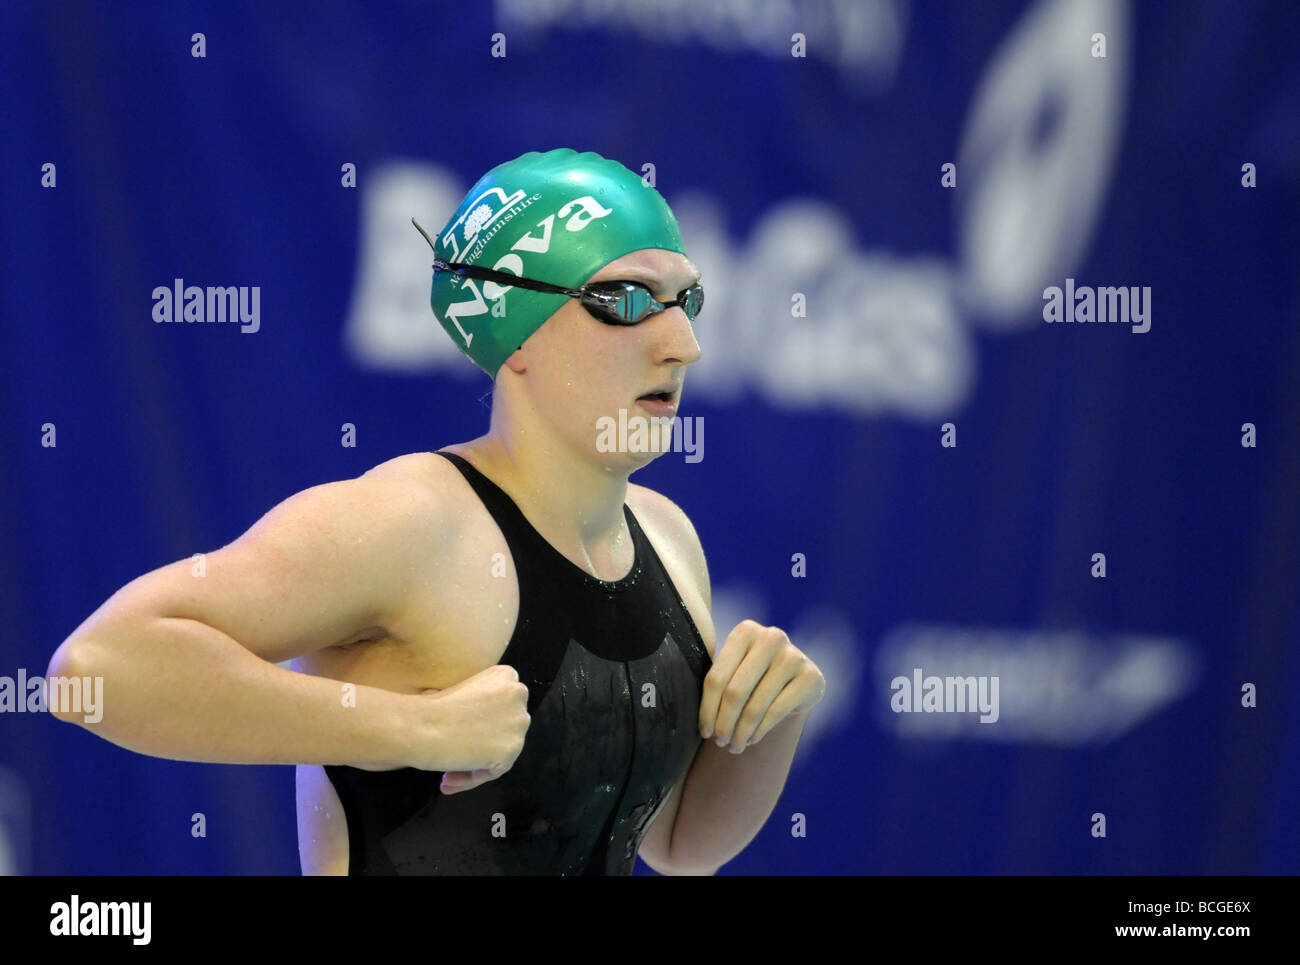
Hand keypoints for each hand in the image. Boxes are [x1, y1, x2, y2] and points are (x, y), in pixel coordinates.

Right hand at [409, 664, 529, 793]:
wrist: (421, 726)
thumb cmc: (429, 708)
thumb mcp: (460, 691)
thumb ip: (480, 703)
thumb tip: (481, 725)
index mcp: (505, 675)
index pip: (502, 706)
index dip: (482, 724)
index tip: (460, 733)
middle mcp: (518, 695)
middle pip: (504, 729)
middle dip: (480, 744)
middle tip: (452, 756)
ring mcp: (518, 723)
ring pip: (499, 751)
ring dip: (474, 764)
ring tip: (447, 775)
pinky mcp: (511, 750)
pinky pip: (493, 771)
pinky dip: (471, 778)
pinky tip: (447, 781)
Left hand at [699, 620, 824, 752]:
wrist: (794, 682)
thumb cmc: (751, 677)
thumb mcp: (733, 670)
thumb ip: (714, 679)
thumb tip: (677, 708)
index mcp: (745, 631)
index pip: (716, 678)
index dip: (706, 710)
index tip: (703, 731)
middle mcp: (771, 638)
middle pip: (734, 692)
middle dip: (723, 724)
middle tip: (719, 742)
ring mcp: (794, 656)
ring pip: (755, 706)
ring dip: (740, 733)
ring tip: (733, 746)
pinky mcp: (811, 678)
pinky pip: (776, 712)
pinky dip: (759, 732)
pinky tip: (751, 740)